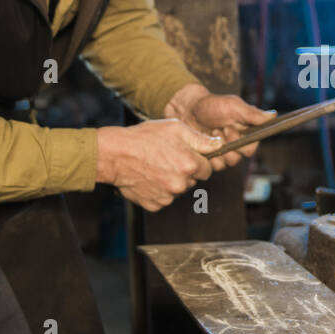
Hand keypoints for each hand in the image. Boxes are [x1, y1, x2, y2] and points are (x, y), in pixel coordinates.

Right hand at [95, 120, 219, 211]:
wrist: (115, 155)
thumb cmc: (144, 138)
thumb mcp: (175, 129)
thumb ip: (201, 139)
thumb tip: (220, 145)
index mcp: (190, 165)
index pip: (207, 169)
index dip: (197, 161)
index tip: (186, 156)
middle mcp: (181, 184)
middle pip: (193, 181)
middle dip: (185, 172)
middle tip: (167, 159)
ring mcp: (168, 196)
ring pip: (178, 190)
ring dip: (172, 181)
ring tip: (155, 167)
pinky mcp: (155, 205)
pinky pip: (163, 199)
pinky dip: (158, 191)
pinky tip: (148, 177)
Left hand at [164, 84, 274, 171]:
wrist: (189, 110)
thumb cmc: (213, 105)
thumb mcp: (233, 106)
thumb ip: (252, 113)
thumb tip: (273, 116)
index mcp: (247, 133)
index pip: (252, 146)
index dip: (241, 140)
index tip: (229, 128)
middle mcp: (239, 145)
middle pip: (241, 157)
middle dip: (228, 144)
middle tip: (218, 129)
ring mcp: (225, 153)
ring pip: (228, 162)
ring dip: (218, 148)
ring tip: (210, 133)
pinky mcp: (213, 159)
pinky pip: (214, 165)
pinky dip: (208, 154)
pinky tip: (202, 141)